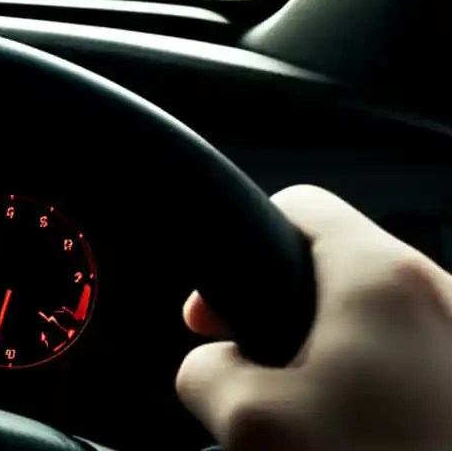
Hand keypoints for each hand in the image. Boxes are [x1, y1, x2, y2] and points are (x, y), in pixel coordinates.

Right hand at [176, 185, 451, 450]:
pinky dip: (384, 393)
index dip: (242, 248)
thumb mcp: (247, 424)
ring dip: (339, 363)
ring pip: (380, 326)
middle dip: (289, 323)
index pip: (297, 206)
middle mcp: (444, 293)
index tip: (217, 312)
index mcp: (382, 278)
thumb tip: (214, 370)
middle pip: (339, 272)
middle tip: (260, 383)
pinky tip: (363, 440)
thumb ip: (206, 372)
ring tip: (318, 429)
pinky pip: (418, 366)